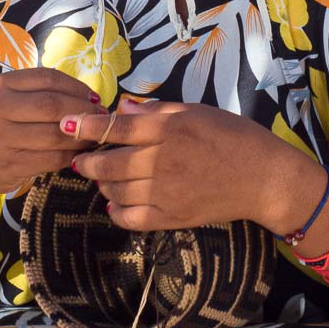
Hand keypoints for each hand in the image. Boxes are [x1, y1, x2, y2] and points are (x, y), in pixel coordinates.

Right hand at [0, 68, 105, 214]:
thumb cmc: (1, 129)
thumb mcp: (12, 103)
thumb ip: (44, 95)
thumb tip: (93, 100)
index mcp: (0, 86)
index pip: (48, 78)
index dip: (77, 87)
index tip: (95, 98)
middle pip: (53, 105)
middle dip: (83, 111)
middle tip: (101, 119)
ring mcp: (1, 137)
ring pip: (56, 134)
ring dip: (82, 136)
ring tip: (94, 137)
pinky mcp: (10, 164)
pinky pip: (52, 158)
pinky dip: (71, 155)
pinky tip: (78, 153)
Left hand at [63, 97, 291, 230]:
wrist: (263, 178)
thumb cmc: (232, 136)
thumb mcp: (196, 112)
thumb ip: (157, 112)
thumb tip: (123, 109)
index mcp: (167, 129)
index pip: (114, 127)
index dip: (84, 126)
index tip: (65, 124)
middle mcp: (161, 161)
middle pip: (107, 164)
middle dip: (87, 161)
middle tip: (82, 159)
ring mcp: (165, 192)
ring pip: (114, 192)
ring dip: (102, 185)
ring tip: (103, 179)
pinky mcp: (171, 217)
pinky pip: (130, 218)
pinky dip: (116, 211)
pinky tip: (116, 204)